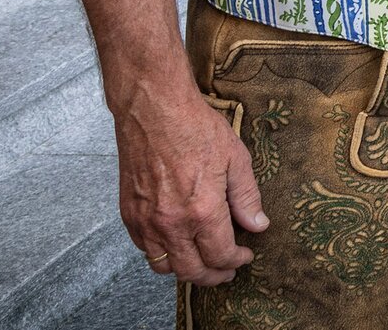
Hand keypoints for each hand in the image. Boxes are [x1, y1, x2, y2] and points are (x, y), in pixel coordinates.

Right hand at [112, 80, 268, 286]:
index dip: (236, 261)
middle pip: (192, 271)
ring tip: (203, 262)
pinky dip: (162, 255)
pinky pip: (144, 250)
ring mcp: (146, 221)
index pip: (220, 255)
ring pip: (165, 266)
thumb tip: (258, 224)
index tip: (245, 256)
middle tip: (227, 270)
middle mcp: (171, 223)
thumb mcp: (235, 159)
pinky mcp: (129, 215)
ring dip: (186, 270)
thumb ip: (247, 197)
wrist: (153, 111)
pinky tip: (178, 244)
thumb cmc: (195, 128)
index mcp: (202, 211)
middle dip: (213, 276)